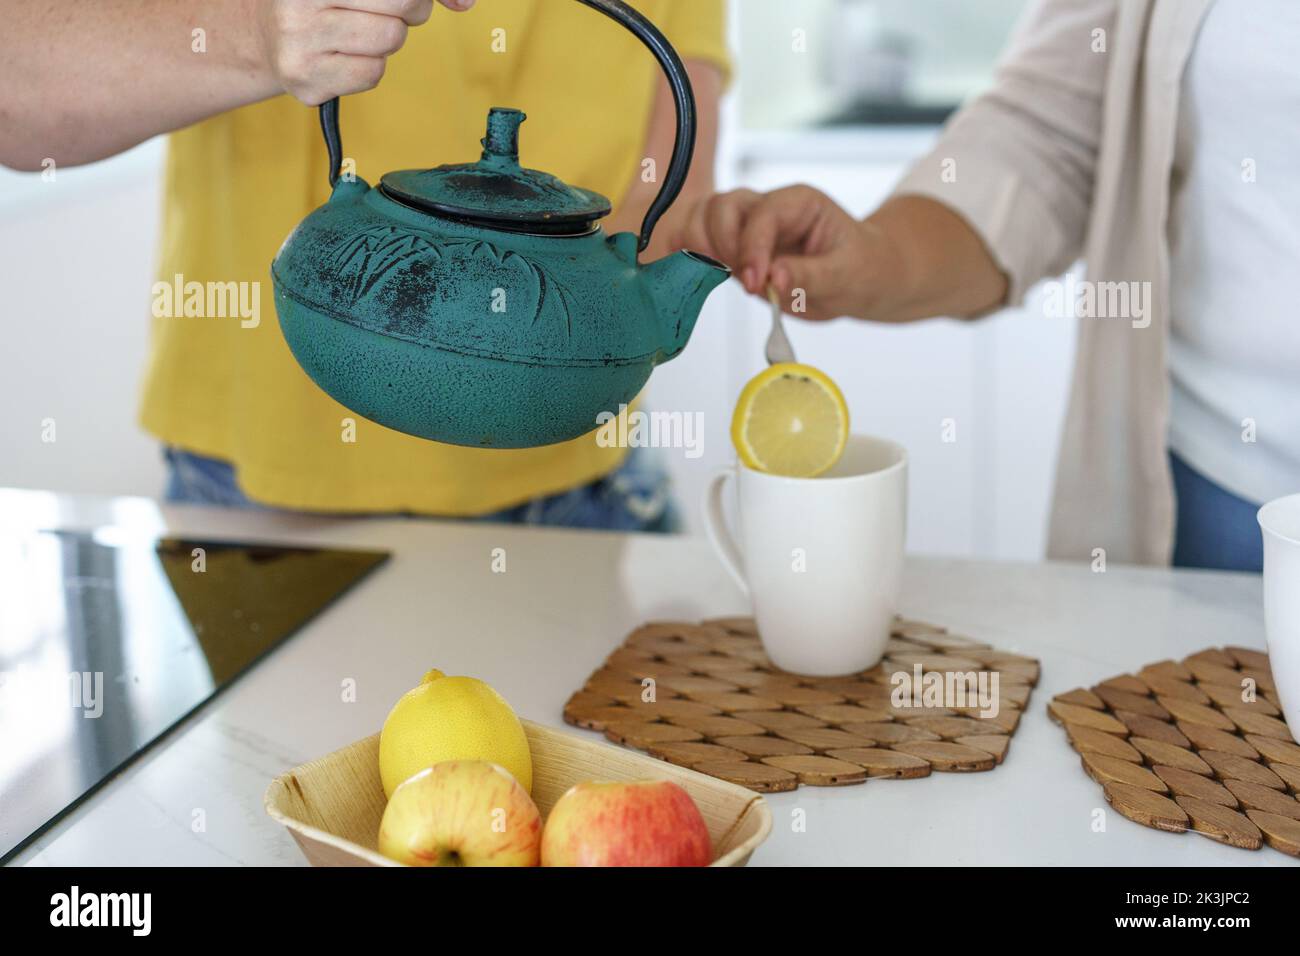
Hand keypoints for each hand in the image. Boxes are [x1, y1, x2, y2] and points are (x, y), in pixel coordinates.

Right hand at [256, 0, 470, 105]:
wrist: (260, 38)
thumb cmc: (321, 4)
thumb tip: (467, 2)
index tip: (433, 1)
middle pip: (401, 2)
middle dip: (410, 9)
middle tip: (395, 12)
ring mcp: (298, 39)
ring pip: (390, 39)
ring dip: (388, 40)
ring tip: (360, 33)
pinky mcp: (304, 78)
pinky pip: (372, 74)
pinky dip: (371, 67)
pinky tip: (345, 58)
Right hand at [674, 185, 903, 321]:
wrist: (862, 280)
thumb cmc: (862, 268)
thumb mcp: (846, 275)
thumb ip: (809, 274)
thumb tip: (774, 278)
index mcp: (799, 203)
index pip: (761, 215)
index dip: (753, 248)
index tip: (757, 284)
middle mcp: (769, 208)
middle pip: (723, 205)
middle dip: (722, 242)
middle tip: (742, 280)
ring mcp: (749, 228)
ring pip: (703, 217)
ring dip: (703, 248)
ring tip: (724, 277)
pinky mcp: (738, 251)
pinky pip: (702, 242)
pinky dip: (694, 257)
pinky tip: (703, 276)